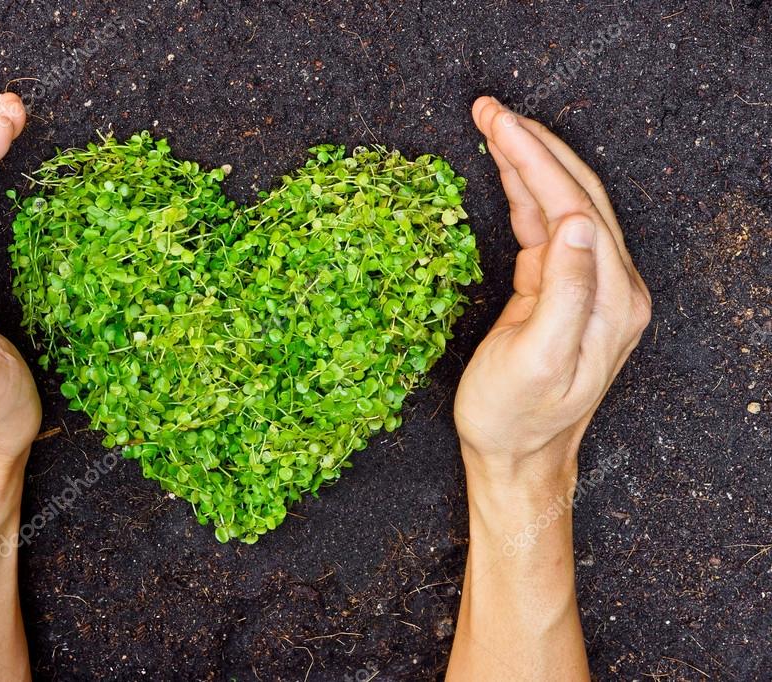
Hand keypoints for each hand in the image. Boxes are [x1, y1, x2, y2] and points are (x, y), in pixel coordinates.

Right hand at [446, 96, 649, 681]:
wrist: (518, 458)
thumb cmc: (516, 418)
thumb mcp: (536, 362)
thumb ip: (563, 293)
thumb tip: (572, 224)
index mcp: (609, 297)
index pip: (573, 204)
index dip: (533, 157)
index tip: (494, 121)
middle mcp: (611, 285)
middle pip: (575, 192)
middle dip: (532, 144)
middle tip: (488, 109)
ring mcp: (590, 287)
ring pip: (563, 203)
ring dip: (529, 161)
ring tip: (492, 126)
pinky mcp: (563, 292)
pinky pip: (548, 227)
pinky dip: (527, 192)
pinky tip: (508, 173)